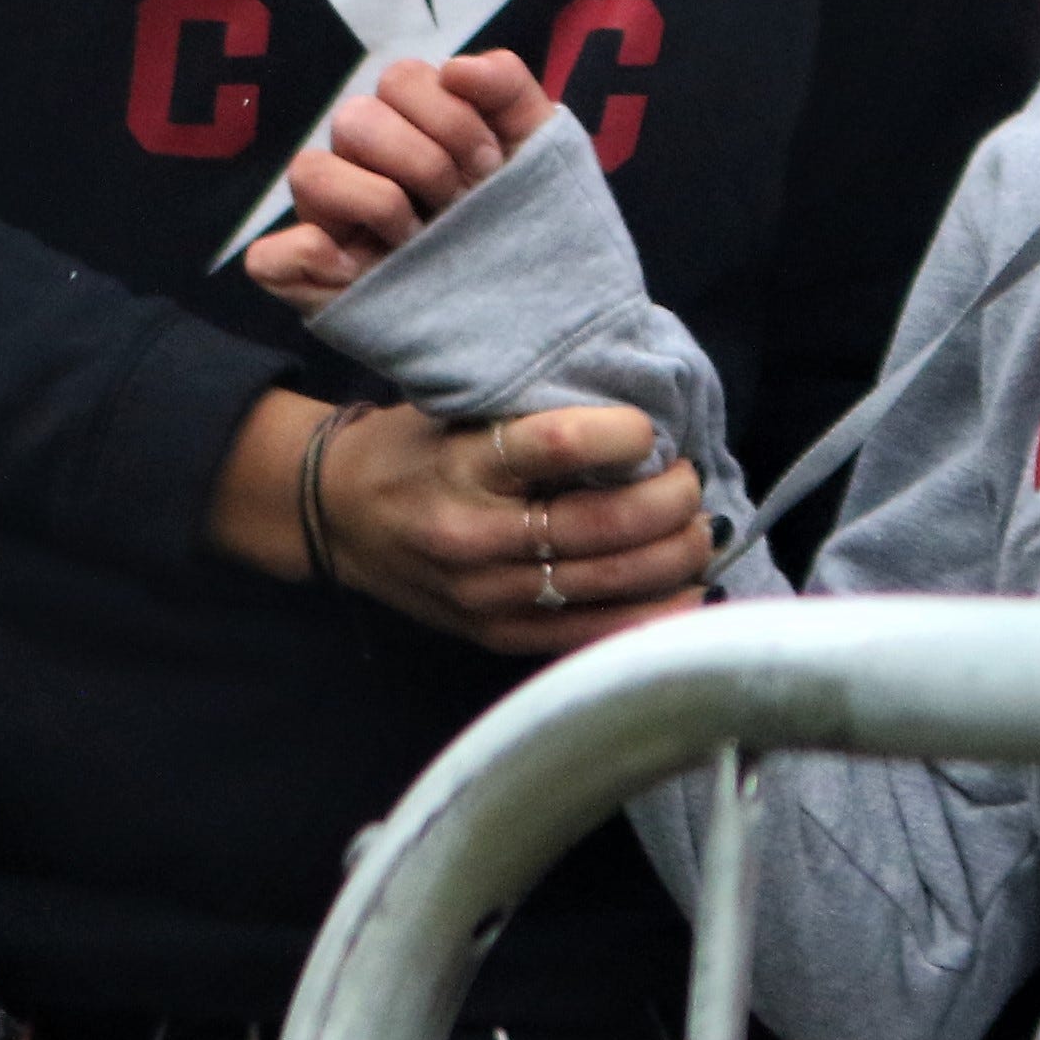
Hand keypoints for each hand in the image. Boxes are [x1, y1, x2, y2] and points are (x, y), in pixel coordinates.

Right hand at [205, 393, 708, 656]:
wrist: (339, 517)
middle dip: (673, 501)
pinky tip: (691, 593)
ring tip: (700, 529)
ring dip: (676, 556)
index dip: (625, 434)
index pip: (559, 443)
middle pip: (603, 523)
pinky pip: (589, 635)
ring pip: (609, 582)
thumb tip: (646, 405)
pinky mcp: (497, 635)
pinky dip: (651, 618)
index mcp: (466, 464)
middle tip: (692, 480)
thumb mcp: (461, 407)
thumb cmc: (418, 448)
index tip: (651, 427)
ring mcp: (486, 595)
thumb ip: (538, 410)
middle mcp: (474, 535)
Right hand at [245, 52, 556, 309]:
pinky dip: (308, 257)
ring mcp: (330, 223)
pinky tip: (363, 270)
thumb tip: (457, 69)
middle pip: (355, 119)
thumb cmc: (527, 216)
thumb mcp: (536, 145)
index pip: (401, 79)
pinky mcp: (309, 281)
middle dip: (425, 162)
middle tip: (462, 202)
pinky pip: (267, 258)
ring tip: (423, 238)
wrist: (544, 303)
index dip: (452, 118)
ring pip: (309, 171)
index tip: (494, 166)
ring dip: (380, 203)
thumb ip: (507, 87)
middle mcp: (361, 165)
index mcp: (409, 126)